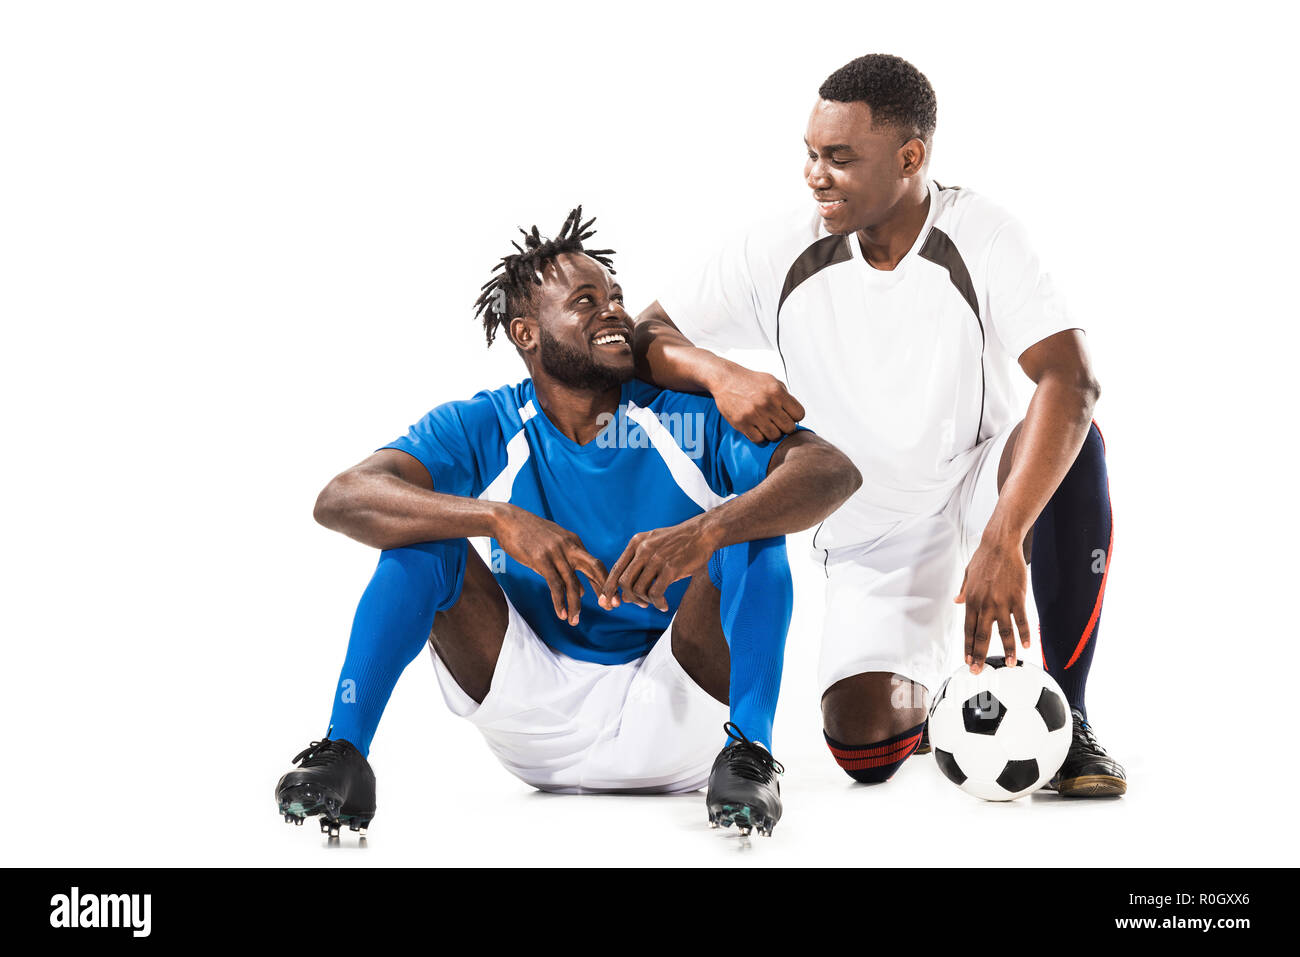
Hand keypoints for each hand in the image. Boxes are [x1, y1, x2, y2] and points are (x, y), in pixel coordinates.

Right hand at [493, 506, 607, 625]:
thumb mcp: (553, 547)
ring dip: (575, 605)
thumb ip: (569, 566)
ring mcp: (556, 553)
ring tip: (574, 621)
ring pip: (572, 583)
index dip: (606, 582)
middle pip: (595, 568)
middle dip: (605, 589)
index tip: (612, 600)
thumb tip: (582, 590)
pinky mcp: (541, 560)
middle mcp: (570, 546)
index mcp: (574, 543)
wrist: (506, 520)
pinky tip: (561, 614)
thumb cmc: (528, 534)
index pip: (597, 565)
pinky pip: (554, 585)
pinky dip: (559, 602)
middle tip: (611, 608)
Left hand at [600, 515, 721, 611]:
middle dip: (629, 598)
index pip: (616, 569)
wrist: (702, 533)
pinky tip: (663, 605)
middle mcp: (643, 549)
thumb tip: (626, 589)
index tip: (607, 601)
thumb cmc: (678, 542)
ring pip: (638, 590)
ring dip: (645, 601)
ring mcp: (656, 558)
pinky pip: (655, 593)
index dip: (609, 588)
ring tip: (655, 602)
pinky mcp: (671, 568)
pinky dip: (657, 603)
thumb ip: (639, 560)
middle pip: (624, 582)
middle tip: (640, 604)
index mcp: (636, 543)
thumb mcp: (653, 542)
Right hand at [708, 361, 804, 442]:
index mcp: (777, 392)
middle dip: (785, 427)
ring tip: (766, 425)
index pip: (799, 414)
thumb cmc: (750, 381)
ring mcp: (754, 414)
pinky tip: (756, 428)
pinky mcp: (741, 423)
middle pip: (789, 428)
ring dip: (772, 433)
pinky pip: (758, 439)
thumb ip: (786, 396)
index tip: (787, 415)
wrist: (725, 379)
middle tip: (777, 422)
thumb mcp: (772, 381)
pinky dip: (759, 436)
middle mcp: (767, 403)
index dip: (795, 417)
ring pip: (774, 436)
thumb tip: (796, 415)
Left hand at [954, 535, 1030, 672]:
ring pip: (1003, 632)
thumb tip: (956, 602)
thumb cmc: (984, 558)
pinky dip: (1024, 634)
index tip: (968, 662)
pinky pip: (1021, 620)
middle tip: (979, 672)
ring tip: (1009, 664)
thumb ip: (963, 591)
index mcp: (971, 601)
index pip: (968, 630)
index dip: (968, 647)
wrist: (1000, 545)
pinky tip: (1027, 646)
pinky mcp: (1016, 598)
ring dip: (1007, 650)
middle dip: (980, 656)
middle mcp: (984, 605)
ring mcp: (1001, 602)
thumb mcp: (967, 575)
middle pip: (982, 636)